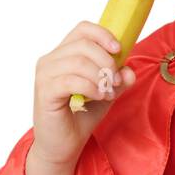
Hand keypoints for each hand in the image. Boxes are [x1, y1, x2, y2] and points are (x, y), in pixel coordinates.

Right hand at [30, 20, 137, 167]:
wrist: (64, 145)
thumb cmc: (81, 116)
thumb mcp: (107, 93)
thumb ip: (118, 79)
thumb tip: (129, 70)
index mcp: (63, 54)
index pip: (82, 29)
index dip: (103, 34)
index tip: (119, 49)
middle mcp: (50, 60)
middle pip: (83, 44)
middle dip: (107, 60)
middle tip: (116, 80)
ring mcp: (45, 75)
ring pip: (78, 61)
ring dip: (101, 76)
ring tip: (109, 92)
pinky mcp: (44, 91)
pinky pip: (72, 80)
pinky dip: (91, 87)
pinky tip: (100, 97)